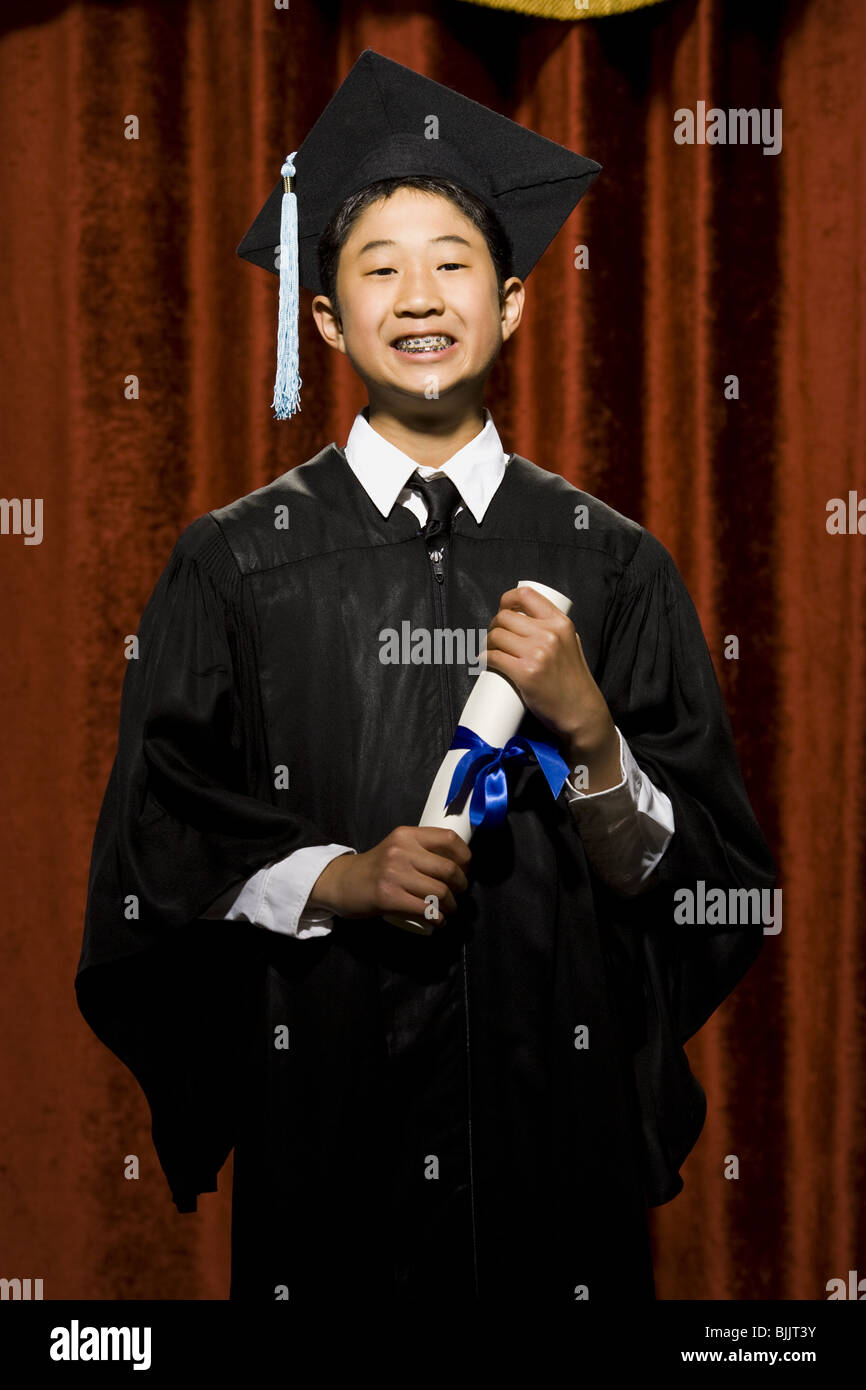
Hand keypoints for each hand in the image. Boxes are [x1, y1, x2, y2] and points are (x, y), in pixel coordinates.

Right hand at [308, 827, 470, 925]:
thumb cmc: (375, 868)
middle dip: (461, 886)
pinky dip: (438, 918)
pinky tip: (438, 920)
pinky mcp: (389, 897)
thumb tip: (458, 865)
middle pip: (448, 869)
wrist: (341, 882)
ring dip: (451, 906)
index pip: (448, 838)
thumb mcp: (397, 848)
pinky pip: (426, 910)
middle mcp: (401, 851)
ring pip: (440, 892)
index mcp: (406, 835)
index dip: (465, 857)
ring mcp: (394, 874)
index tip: (465, 869)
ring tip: (447, 910)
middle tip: (458, 894)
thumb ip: (421, 850)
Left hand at [483, 585, 620, 791]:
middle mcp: (550, 634)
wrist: (581, 712)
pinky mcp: (525, 673)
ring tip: (492, 652)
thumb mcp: (571, 644)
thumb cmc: (574, 681)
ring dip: (487, 643)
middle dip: (494, 626)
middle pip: (505, 617)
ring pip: (496, 636)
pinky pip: (493, 657)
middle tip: (495, 638)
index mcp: (561, 623)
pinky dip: (484, 659)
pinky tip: (486, 661)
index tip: (503, 610)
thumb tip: (525, 620)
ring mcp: (537, 654)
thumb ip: (553, 630)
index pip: (526, 595)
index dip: (507, 599)